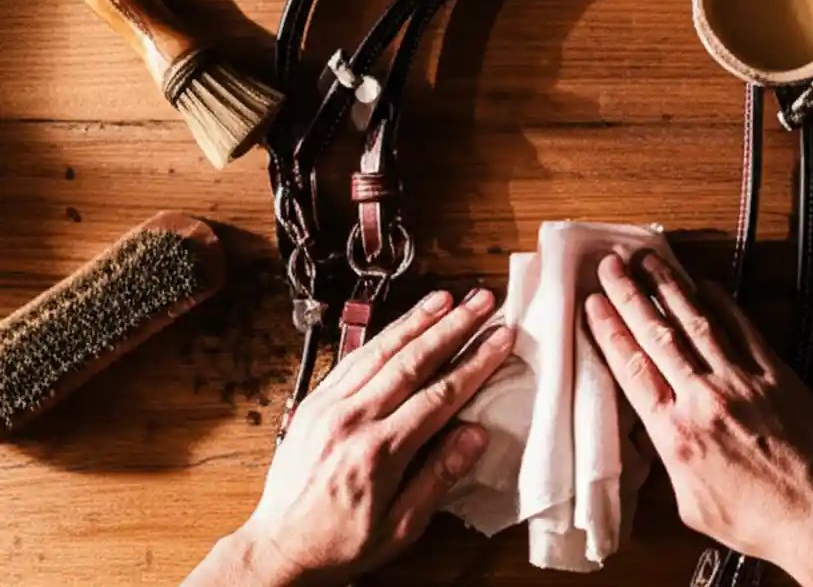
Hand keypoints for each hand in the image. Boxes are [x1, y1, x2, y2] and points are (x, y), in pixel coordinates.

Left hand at [185, 289, 514, 586]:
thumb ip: (439, 477)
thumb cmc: (340, 543)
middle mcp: (351, 420)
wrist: (279, 547)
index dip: (475, 362)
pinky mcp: (313, 402)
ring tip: (447, 298)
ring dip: (417, 320)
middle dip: (453, 327)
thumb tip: (475, 435)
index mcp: (378, 452)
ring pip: (381, 350)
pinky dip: (381, 336)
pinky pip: (353, 359)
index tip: (500, 338)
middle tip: (481, 301)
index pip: (439, 394)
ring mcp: (328, 406)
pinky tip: (402, 323)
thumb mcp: (401, 527)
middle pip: (413, 360)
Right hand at [583, 252, 812, 578]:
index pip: (633, 369)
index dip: (610, 331)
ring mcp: (741, 381)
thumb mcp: (691, 504)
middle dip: (629, 295)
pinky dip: (721, 302)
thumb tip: (658, 433)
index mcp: (675, 433)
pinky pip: (742, 328)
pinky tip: (703, 283)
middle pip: (657, 335)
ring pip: (696, 322)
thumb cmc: (756, 520)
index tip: (593, 303)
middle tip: (610, 264)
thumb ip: (670, 459)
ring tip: (648, 259)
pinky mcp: (775, 374)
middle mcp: (703, 398)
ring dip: (669, 287)